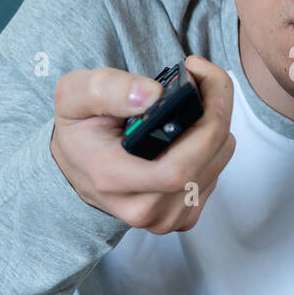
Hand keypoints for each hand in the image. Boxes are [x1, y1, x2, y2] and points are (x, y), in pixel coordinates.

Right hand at [50, 55, 235, 232]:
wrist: (78, 166)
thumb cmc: (79, 131)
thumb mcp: (75, 96)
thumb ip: (106, 89)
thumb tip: (152, 95)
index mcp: (112, 179)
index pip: (177, 169)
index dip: (204, 122)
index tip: (200, 80)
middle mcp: (143, 208)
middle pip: (207, 160)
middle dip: (216, 109)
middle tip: (204, 77)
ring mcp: (166, 217)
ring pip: (218, 161)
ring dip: (216, 123)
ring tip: (194, 100)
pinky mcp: (184, 216)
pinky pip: (217, 171)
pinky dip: (213, 143)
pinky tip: (191, 129)